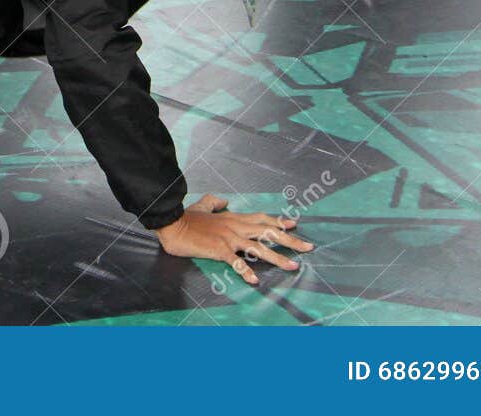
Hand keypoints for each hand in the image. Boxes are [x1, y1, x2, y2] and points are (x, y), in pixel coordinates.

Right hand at [153, 194, 312, 285]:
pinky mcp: (219, 250)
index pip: (261, 219)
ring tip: (293, 267)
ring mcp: (229, 239)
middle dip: (290, 240)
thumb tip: (223, 200)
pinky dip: (246, 271)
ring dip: (277, 258)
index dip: (278, 222)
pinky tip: (255, 281)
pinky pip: (235, 262)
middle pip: (268, 233)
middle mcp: (235, 227)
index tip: (294, 224)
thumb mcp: (203, 205)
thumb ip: (214, 202)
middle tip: (308, 247)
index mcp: (233, 218)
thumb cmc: (187, 217)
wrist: (173, 223)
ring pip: (259, 248)